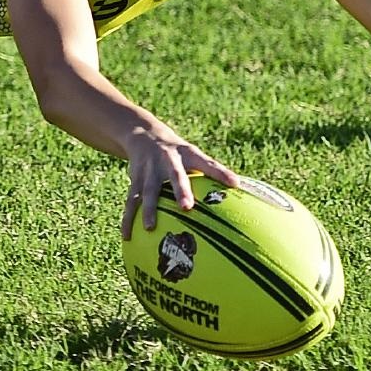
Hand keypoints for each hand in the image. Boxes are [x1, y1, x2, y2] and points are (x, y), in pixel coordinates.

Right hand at [121, 128, 241, 239]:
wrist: (143, 134)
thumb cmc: (179, 153)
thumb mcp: (195, 156)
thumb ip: (214, 173)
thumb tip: (243, 193)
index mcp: (188, 154)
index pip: (207, 163)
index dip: (221, 172)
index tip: (235, 184)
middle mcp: (168, 159)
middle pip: (175, 175)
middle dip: (180, 190)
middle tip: (186, 207)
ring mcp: (150, 169)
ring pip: (148, 189)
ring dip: (148, 208)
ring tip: (150, 227)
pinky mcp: (135, 178)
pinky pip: (131, 200)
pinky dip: (128, 218)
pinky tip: (126, 236)